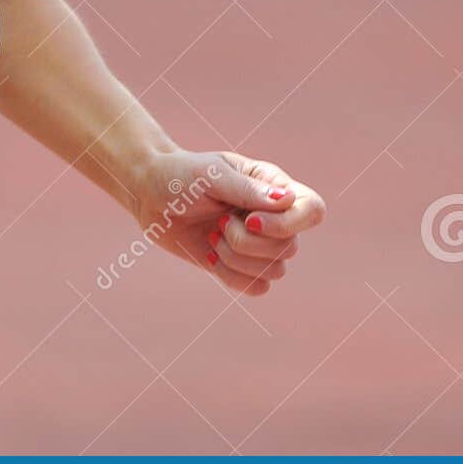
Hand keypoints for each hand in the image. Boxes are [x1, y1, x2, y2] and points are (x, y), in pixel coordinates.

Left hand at [131, 149, 326, 296]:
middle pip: (290, 248)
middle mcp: (273, 217)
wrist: (150, 194)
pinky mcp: (240, 265)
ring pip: (275, 271)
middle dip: (248, 241)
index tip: (250, 219)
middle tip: (219, 222)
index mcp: (273, 187)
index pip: (312, 210)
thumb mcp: (210, 174)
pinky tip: (211, 255)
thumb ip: (246, 189)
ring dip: (237, 257)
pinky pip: (257, 288)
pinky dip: (232, 276)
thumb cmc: (180, 176)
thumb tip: (286, 201)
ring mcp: (259, 243)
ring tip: (213, 235)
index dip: (289, 224)